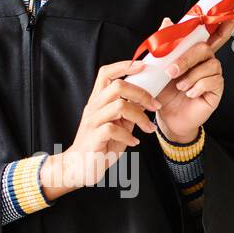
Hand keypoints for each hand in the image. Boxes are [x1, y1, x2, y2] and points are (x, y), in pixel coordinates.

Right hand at [48, 59, 161, 193]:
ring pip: (120, 106)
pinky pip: (114, 129)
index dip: (124, 66)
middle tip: (154, 106)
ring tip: (148, 128)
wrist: (79, 167)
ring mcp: (93, 122)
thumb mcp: (117, 125)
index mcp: (98, 101)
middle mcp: (94, 108)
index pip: (106, 74)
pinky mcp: (94, 137)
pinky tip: (134, 142)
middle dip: (142, 93)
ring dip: (140, 116)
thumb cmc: (99, 145)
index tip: (143, 66)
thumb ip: (127, 113)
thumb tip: (145, 101)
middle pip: (118, 86)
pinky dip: (129, 136)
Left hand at [152, 15, 231, 142]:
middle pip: (205, 49)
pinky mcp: (217, 89)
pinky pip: (212, 81)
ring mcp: (214, 74)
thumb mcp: (159, 67)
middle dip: (186, 59)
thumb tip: (168, 20)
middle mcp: (207, 61)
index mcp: (194, 52)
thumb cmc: (164, 90)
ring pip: (209, 65)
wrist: (166, 115)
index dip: (224, 23)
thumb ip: (165, 44)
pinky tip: (189, 94)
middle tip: (170, 72)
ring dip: (190, 76)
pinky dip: (197, 87)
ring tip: (179, 87)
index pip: (211, 34)